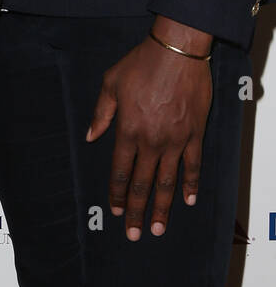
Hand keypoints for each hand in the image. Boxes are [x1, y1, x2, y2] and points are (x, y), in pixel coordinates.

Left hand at [86, 19, 212, 238]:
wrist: (176, 52)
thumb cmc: (141, 64)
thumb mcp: (111, 83)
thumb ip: (101, 113)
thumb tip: (90, 136)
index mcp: (127, 130)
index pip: (119, 171)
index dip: (115, 194)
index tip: (113, 211)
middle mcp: (150, 141)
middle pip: (141, 184)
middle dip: (135, 211)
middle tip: (133, 234)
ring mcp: (174, 140)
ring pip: (167, 182)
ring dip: (162, 208)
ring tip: (158, 229)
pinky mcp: (194, 134)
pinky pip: (192, 166)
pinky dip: (190, 185)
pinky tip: (188, 200)